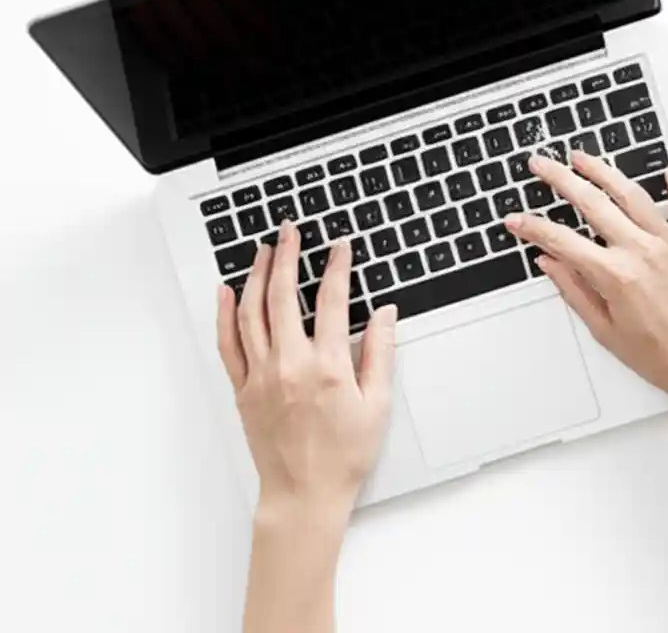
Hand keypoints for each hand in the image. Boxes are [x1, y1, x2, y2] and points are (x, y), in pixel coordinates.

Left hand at [215, 221, 397, 520]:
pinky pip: (228, 344)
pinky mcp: (243, 390)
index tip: (339, 246)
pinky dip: (224, 314)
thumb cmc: (343, 456)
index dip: (336, 267)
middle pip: (284, 296)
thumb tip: (385, 315)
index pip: (332, 301)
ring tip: (262, 251)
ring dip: (256, 276)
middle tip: (289, 232)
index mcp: (329, 367)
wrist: (303, 494)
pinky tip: (227, 292)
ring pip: (251, 313)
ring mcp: (261, 376)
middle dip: (287, 256)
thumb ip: (379, 354)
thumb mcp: (377, 405)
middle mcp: (290, 365)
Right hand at [505, 155, 667, 417]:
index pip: (561, 240)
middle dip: (559, 179)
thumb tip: (550, 265)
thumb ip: (576, 293)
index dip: (532, 227)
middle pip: (590, 202)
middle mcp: (640, 250)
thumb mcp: (607, 332)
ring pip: (631, 193)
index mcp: (614, 275)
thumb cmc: (667, 358)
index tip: (517, 219)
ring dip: (603, 170)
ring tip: (583, 158)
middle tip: (541, 165)